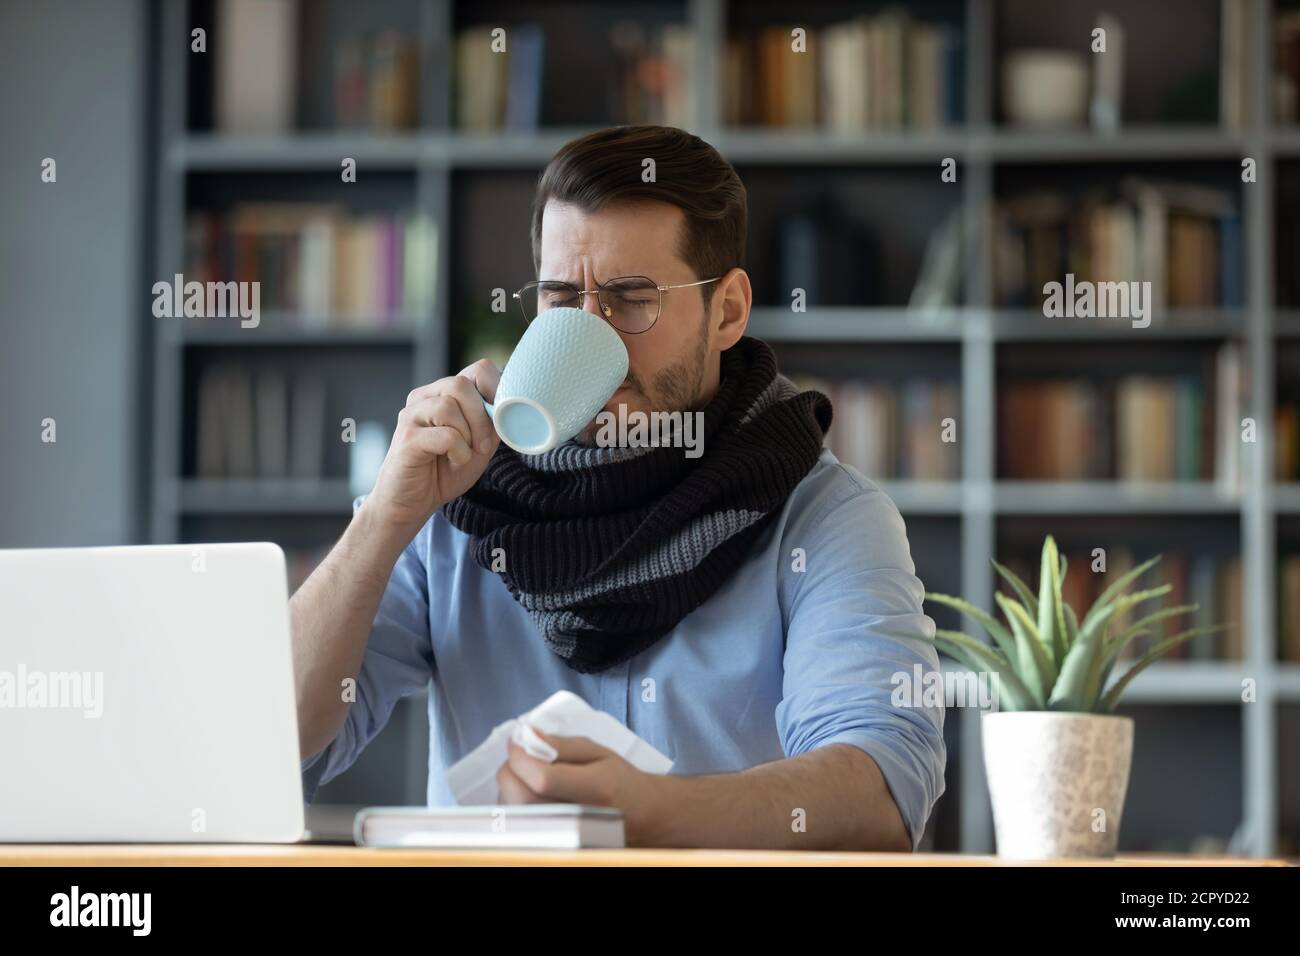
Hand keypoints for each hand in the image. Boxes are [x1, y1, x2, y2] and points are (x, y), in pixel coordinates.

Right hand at [363, 359, 500, 537]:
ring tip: (463, 455)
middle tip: (483, 445)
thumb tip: (510, 408)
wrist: (411, 503)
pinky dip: (458, 452)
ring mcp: (412, 415)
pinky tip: (453, 461)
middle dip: (481, 417)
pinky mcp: (407, 437)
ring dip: (468, 436)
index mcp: (444, 393)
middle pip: (461, 384)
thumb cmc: (444, 472)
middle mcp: (425, 397)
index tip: (502, 417)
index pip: (478, 369)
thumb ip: (492, 423)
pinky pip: (445, 435)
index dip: (497, 388)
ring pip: (450, 406)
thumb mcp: (479, 445)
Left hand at [497, 728, 667, 846]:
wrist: (640, 817)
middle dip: (510, 769)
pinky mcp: (552, 842)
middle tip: (520, 755)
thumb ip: (561, 744)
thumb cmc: (620, 780)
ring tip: (528, 774)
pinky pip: (518, 823)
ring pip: (514, 812)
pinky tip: (530, 792)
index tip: (518, 741)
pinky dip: (514, 803)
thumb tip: (526, 734)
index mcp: (595, 789)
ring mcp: (563, 835)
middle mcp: (578, 817)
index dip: (521, 756)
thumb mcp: (598, 752)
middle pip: (521, 798)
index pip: (542, 778)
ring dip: (511, 786)